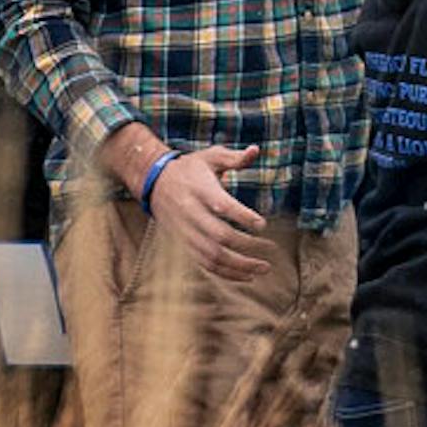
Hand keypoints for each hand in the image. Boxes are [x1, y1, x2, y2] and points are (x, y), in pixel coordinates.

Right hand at [104, 126, 273, 281]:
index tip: (262, 224)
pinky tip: (247, 276)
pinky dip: (225, 273)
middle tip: (271, 248)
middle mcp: (191, 213)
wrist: (155, 182)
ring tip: (264, 268)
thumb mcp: (210, 157)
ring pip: (212, 255)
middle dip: (247, 246)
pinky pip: (204, 264)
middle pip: (219, 236)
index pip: (222, 206)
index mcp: (200, 190)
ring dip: (239, 265)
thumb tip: (255, 150)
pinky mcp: (183, 243)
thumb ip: (233, 157)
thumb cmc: (191, 168)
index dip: (242, 217)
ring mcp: (185, 231)